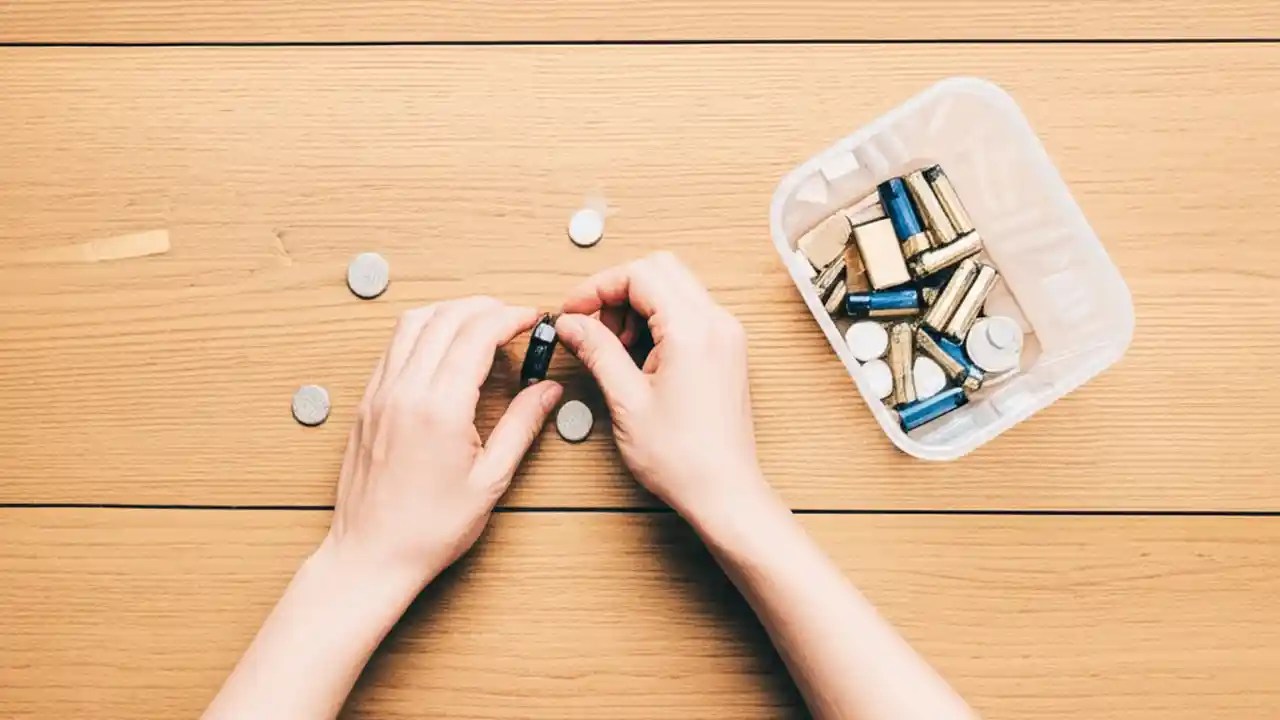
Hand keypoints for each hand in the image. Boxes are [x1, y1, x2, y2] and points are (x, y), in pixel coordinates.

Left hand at [319, 297, 562, 590]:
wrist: (370, 556)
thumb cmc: (428, 529)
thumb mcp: (490, 479)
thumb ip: (522, 425)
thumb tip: (547, 390)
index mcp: (440, 408)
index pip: (477, 334)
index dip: (509, 317)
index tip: (531, 318)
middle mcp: (405, 391)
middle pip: (445, 317)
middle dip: (484, 307)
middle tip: (512, 317)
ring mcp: (380, 394)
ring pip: (412, 322)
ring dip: (449, 312)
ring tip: (479, 323)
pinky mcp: (366, 403)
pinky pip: (393, 347)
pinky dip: (422, 331)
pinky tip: (442, 348)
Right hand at [555, 252, 767, 519]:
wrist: (724, 491)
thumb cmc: (683, 458)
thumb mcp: (626, 400)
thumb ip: (596, 350)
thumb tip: (570, 322)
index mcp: (693, 330)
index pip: (640, 273)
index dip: (597, 286)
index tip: (573, 310)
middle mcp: (717, 324)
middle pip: (660, 270)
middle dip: (617, 290)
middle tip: (591, 324)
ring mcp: (726, 335)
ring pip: (674, 288)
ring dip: (637, 305)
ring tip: (613, 346)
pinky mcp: (727, 350)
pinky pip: (689, 313)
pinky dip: (658, 321)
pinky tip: (637, 355)